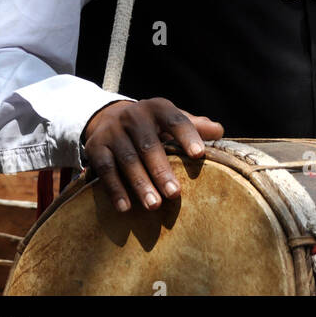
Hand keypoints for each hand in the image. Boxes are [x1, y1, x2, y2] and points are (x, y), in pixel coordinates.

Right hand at [81, 98, 223, 212]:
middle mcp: (134, 116)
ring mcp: (113, 131)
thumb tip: (220, 131)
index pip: (176, 120)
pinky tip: (125, 208)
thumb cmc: (150, 126)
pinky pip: (105, 169)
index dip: (188, 136)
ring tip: (153, 206)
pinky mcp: (96, 147)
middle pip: (149, 144)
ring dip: (140, 184)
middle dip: (161, 170)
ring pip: (127, 159)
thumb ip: (194, 125)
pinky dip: (115, 189)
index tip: (199, 155)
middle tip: (174, 194)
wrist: (108, 118)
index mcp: (158, 108)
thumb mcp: (170, 120)